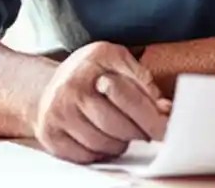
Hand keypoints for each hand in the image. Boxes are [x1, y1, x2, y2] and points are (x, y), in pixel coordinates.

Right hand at [32, 41, 171, 162]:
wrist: (50, 86)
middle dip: (137, 133)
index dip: (151, 116)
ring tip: (124, 135)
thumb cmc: (92, 73)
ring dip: (119, 144)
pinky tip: (104, 142)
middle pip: (115, 124)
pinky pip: (83, 155)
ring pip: (101, 142)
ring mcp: (57, 110)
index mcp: (95, 59)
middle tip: (147, 133)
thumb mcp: (118, 60)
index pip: (130, 96)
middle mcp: (72, 84)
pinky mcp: (49, 134)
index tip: (163, 126)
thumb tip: (165, 109)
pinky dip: (99, 153)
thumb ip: (143, 80)